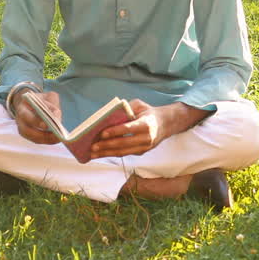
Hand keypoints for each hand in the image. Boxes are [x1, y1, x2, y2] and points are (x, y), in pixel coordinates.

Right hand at [12, 89, 60, 144]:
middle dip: (42, 135)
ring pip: (31, 138)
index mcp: (22, 107)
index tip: (47, 126)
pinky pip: (36, 140)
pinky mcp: (28, 135)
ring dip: (45, 140)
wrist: (34, 102)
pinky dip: (46, 141)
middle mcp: (19, 119)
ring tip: (58, 139)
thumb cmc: (42, 99)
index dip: (35, 121)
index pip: (25, 115)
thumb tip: (57, 119)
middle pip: (26, 131)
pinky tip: (55, 139)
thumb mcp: (49, 97)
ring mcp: (22, 128)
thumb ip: (53, 106)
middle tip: (56, 135)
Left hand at [90, 100, 208, 158]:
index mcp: (146, 124)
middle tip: (92, 146)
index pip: (128, 129)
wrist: (166, 124)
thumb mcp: (140, 105)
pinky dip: (111, 154)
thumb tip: (109, 114)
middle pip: (123, 143)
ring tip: (92, 154)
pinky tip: (100, 153)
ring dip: (106, 153)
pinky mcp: (141, 152)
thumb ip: (126, 108)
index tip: (102, 133)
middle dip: (106, 145)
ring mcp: (144, 147)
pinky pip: (124, 154)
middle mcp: (146, 138)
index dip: (115, 131)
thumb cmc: (149, 112)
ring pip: (122, 152)